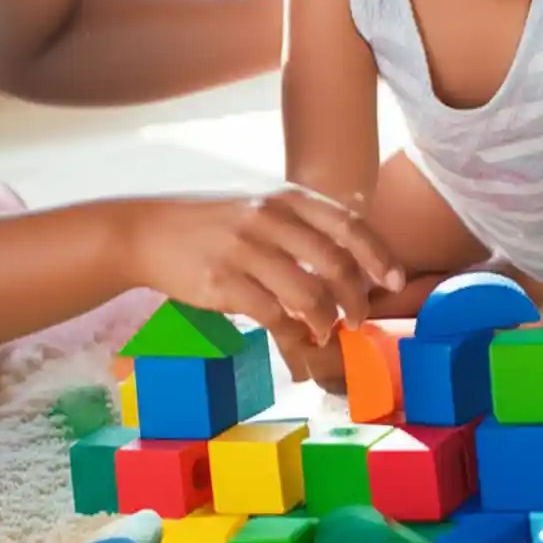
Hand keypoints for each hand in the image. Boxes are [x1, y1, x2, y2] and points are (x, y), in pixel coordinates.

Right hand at [132, 188, 402, 379]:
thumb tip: (347, 264)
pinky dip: (294, 337)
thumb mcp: (258, 207)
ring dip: (328, 322)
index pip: (349, 225)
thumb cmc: (211, 223)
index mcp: (285, 198)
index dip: (379, 256)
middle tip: (358, 319)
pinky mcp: (224, 284)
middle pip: (336, 264)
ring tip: (327, 332)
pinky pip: (274, 318)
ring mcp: (245, 250)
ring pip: (309, 295)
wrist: (146, 231)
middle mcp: (270, 219)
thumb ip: (300, 227)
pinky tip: (298, 343)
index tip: (395, 282)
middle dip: (357, 298)